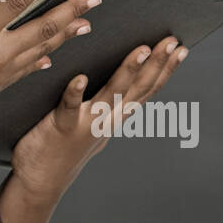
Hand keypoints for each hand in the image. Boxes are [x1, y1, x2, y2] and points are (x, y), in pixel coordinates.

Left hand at [10, 34, 188, 200]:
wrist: (41, 181)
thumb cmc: (62, 144)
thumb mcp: (92, 122)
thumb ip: (103, 100)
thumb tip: (111, 70)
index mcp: (114, 116)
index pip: (146, 89)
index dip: (165, 70)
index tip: (181, 48)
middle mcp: (106, 119)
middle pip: (137, 88)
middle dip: (157, 63)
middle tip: (172, 41)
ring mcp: (86, 123)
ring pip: (112, 93)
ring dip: (128, 71)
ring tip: (142, 50)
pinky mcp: (62, 126)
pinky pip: (69, 107)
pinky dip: (75, 92)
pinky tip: (80, 78)